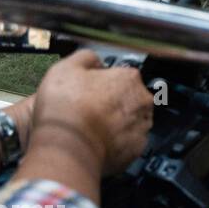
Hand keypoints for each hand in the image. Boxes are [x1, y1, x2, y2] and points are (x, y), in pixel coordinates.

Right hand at [17, 50, 153, 200]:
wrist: (69, 148)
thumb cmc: (66, 107)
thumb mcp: (66, 68)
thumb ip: (86, 58)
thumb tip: (95, 61)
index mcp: (129, 78)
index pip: (120, 75)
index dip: (102, 82)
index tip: (88, 90)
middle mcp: (143, 101)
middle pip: (128, 97)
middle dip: (112, 102)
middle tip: (89, 109)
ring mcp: (143, 126)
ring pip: (131, 120)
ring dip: (116, 122)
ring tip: (91, 127)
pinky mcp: (137, 149)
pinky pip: (128, 142)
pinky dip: (116, 141)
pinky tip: (98, 141)